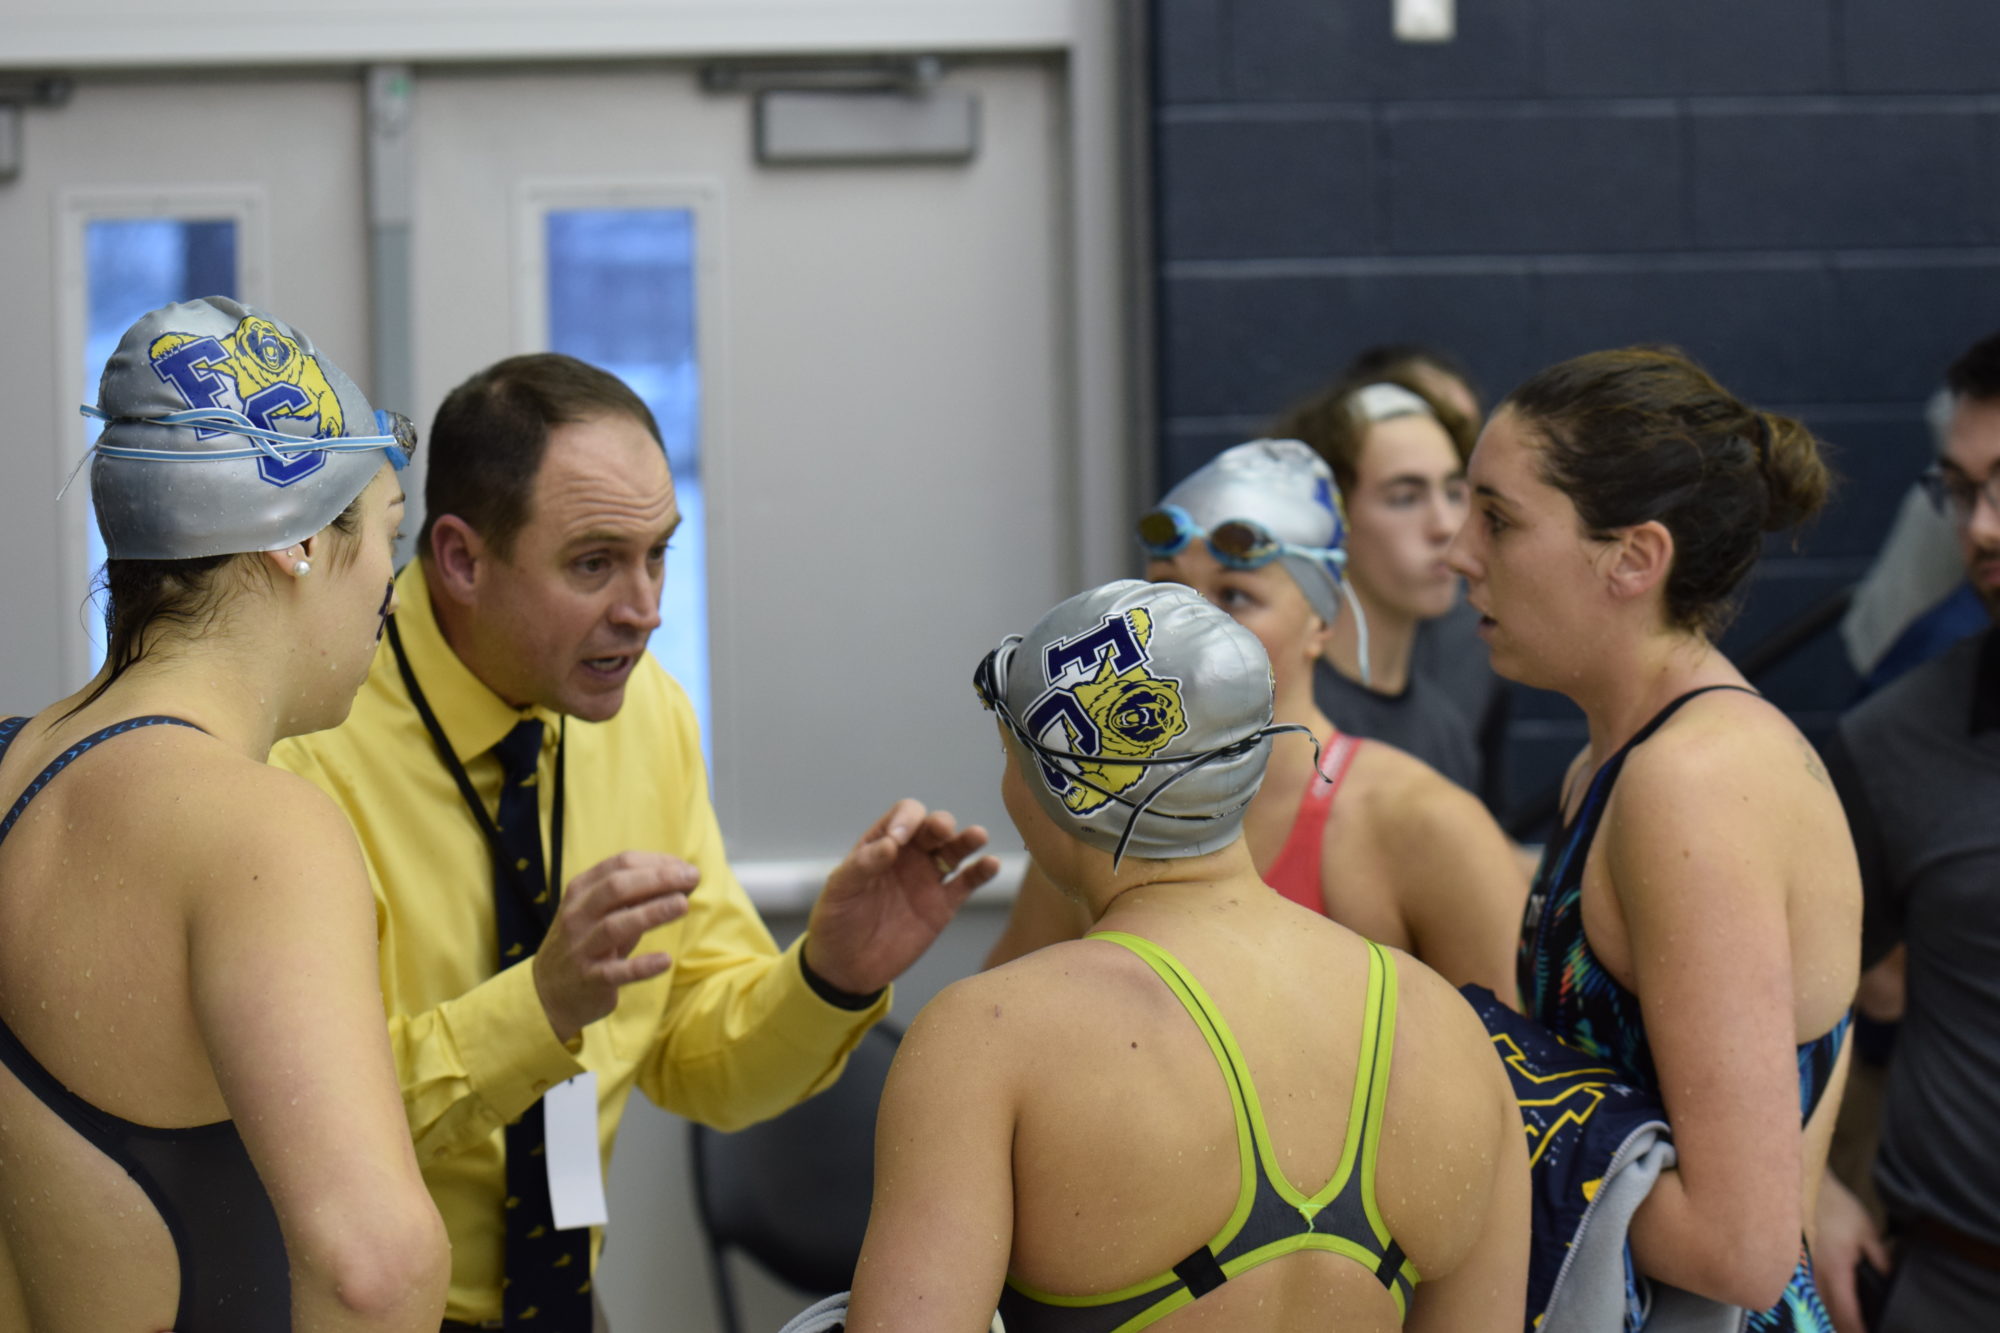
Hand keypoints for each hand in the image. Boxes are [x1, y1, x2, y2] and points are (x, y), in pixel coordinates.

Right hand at [533, 851, 696, 1043]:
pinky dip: (641, 966)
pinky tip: (665, 960)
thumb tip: (684, 878)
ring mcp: (580, 947)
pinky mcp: (589, 979)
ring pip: (615, 925)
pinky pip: (616, 972)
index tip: (686, 868)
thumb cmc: (589, 942)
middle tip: (692, 878)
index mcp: (581, 890)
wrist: (549, 992)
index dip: (656, 862)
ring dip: (651, 912)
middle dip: (657, 879)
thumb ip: (638, 896)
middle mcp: (577, 915)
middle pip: (616, 888)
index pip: (619, 865)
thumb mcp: (605, 913)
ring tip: (682, 904)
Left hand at [805, 799, 1000, 995]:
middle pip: (933, 827)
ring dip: (967, 840)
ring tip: (977, 836)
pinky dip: (981, 872)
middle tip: (940, 830)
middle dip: (939, 823)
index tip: (897, 841)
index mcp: (881, 844)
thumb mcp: (839, 891)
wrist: (847, 968)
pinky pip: (967, 883)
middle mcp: (909, 856)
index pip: (903, 816)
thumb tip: (891, 844)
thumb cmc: (836, 923)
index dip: (906, 820)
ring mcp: (928, 879)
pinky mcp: (943, 906)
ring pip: (955, 850)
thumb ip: (861, 866)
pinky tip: (990, 864)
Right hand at [1814, 1172, 1890, 1332]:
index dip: (1860, 1330)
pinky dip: (1824, 1304)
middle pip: (1830, 1317)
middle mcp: (1817, 1276)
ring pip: (1819, 1307)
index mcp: (1836, 1271)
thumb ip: (1881, 1261)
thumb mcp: (1868, 1232)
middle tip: (1862, 1329)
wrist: (1807, 1187)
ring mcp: (1805, 1271)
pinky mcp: (1801, 1265)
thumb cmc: (1837, 1206)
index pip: (1848, 1314)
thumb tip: (1891, 1283)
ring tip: (1850, 1323)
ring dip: (1834, 1319)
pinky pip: (1812, 1293)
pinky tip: (1833, 1303)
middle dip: (1845, 1328)